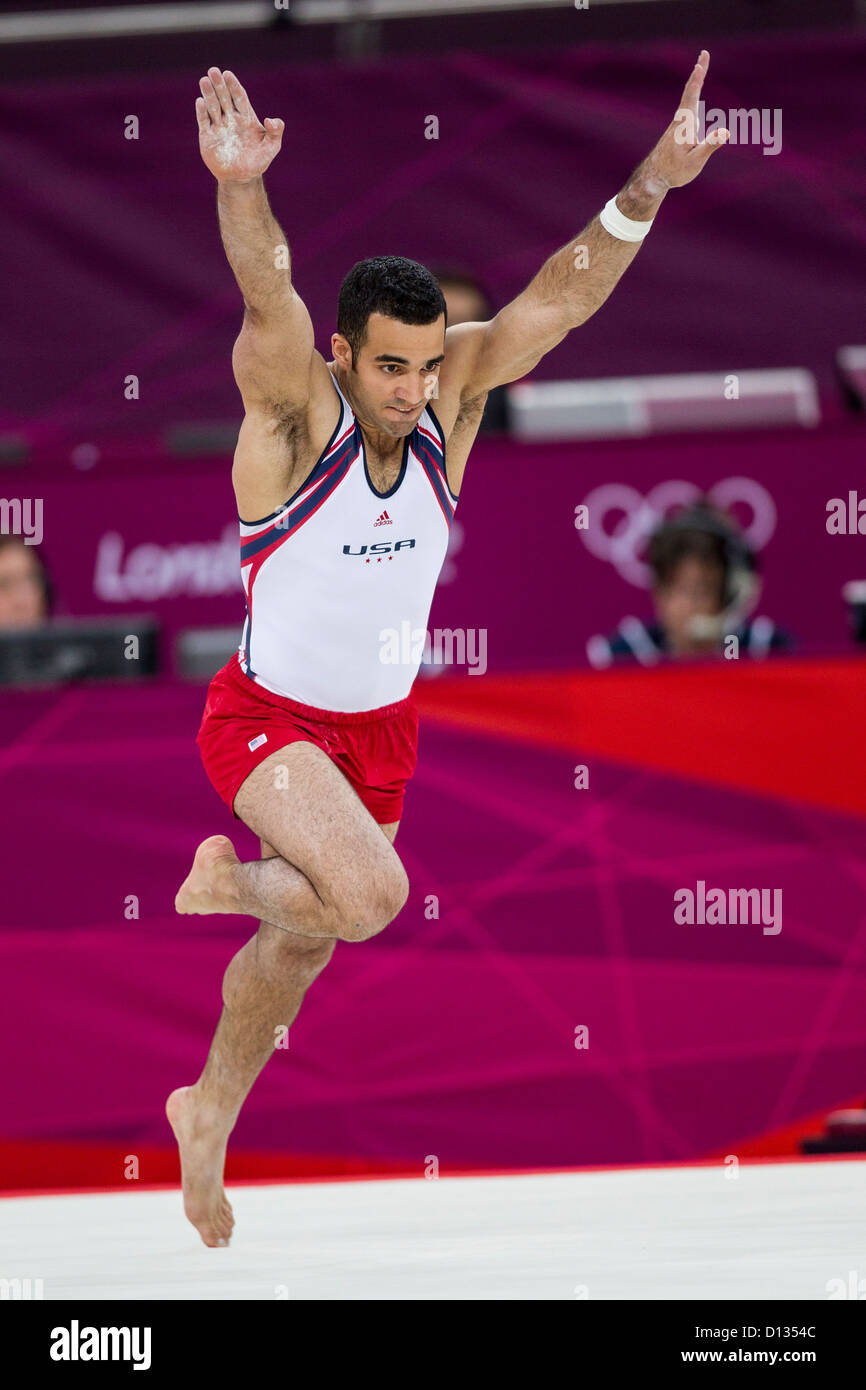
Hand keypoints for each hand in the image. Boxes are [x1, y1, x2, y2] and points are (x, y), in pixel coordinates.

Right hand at [196, 67, 283, 182]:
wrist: (241, 178)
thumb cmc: (257, 162)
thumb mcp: (271, 147)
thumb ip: (275, 132)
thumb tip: (272, 119)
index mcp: (245, 117)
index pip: (239, 97)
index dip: (234, 85)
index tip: (228, 74)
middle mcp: (231, 119)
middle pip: (224, 97)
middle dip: (219, 85)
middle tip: (214, 71)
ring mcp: (218, 127)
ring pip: (212, 106)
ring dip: (208, 94)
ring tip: (204, 80)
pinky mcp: (207, 136)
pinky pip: (204, 121)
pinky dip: (202, 112)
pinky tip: (200, 101)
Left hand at [645, 50, 728, 190]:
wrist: (653, 178)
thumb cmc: (675, 171)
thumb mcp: (695, 161)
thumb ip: (710, 145)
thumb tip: (725, 132)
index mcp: (685, 124)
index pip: (692, 95)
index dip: (697, 77)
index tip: (701, 60)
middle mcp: (680, 120)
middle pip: (690, 91)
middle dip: (698, 72)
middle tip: (704, 54)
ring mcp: (678, 124)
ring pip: (688, 98)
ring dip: (695, 81)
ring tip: (700, 67)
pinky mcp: (678, 129)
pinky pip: (687, 107)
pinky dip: (692, 94)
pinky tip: (694, 93)